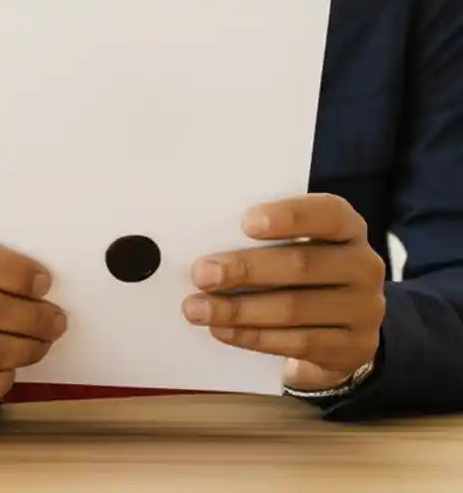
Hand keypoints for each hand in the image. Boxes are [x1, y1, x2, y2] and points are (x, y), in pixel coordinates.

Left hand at [183, 194, 386, 390]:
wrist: (337, 332)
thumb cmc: (299, 276)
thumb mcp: (291, 249)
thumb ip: (261, 242)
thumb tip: (205, 247)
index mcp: (347, 229)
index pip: (327, 214)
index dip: (288, 217)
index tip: (246, 223)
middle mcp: (363, 265)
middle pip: (302, 264)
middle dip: (245, 269)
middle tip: (201, 274)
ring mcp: (364, 309)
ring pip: (295, 308)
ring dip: (239, 309)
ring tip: (196, 309)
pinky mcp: (353, 347)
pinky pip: (298, 343)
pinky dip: (253, 336)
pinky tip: (222, 330)